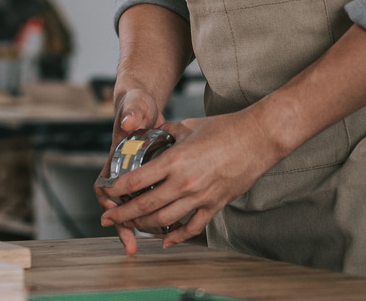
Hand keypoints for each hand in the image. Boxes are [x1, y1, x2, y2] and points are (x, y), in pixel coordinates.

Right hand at [94, 85, 166, 253]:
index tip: (111, 215)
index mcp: (116, 158)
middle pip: (119, 205)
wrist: (143, 105)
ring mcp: (137, 178)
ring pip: (135, 208)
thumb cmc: (136, 105)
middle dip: (124, 225)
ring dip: (139, 226)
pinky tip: (169, 229)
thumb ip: (131, 113)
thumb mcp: (134, 106)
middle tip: (131, 246)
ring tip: (148, 244)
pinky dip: (157, 216)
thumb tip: (129, 122)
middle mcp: (123, 172)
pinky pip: (150, 202)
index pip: (103, 186)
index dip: (107, 202)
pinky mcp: (151, 180)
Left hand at [98, 108, 284, 251]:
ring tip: (132, 226)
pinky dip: (177, 236)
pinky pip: (192, 227)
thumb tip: (154, 133)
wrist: (258, 139)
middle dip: (122, 214)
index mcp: (174, 160)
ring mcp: (200, 197)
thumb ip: (168, 132)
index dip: (117, 189)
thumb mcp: (188, 125)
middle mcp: (184, 182)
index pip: (137, 180)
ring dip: (144, 226)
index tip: (107, 193)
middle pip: (145, 206)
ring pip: (165, 220)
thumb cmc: (225, 128)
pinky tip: (166, 240)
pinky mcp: (215, 205)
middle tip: (108, 218)